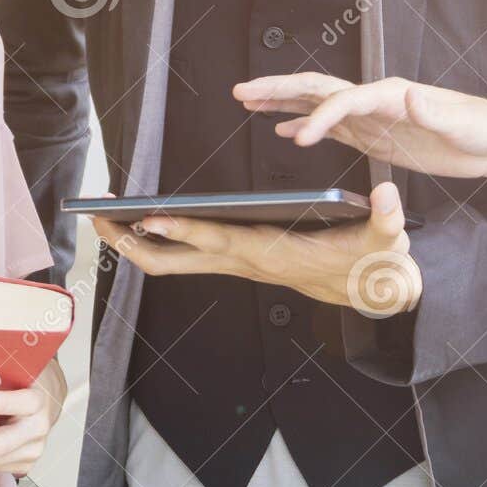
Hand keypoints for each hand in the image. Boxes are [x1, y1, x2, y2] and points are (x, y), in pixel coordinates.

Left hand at [92, 181, 422, 315]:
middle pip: (174, 261)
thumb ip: (389, 219)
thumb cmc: (376, 262)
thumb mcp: (387, 240)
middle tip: (96, 218)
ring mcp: (238, 264)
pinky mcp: (239, 260)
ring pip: (172, 262)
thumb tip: (390, 195)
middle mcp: (245, 262)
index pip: (219, 241)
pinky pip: (186, 255)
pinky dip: (159, 239)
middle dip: (132, 242)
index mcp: (271, 253)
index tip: (149, 217)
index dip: (183, 230)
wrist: (375, 291)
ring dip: (135, 242)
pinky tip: (140, 220)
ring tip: (104, 216)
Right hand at [233, 74, 486, 180]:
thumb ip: (432, 110)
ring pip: (317, 105)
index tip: (300, 139)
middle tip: (243, 91)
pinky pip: (332, 129)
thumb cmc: (483, 129)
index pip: (343, 99)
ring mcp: (372, 118)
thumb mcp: (461, 123)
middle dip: (278, 89)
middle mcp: (377, 100)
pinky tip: (287, 132)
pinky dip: (306, 127)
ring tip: (249, 102)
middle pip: (317, 89)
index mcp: (392, 94)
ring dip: (283, 103)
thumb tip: (406, 93)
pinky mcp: (375, 136)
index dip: (318, 116)